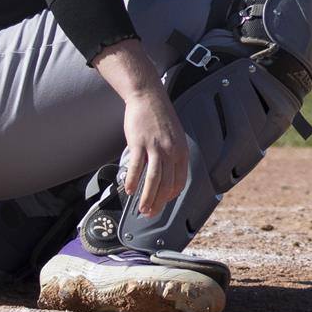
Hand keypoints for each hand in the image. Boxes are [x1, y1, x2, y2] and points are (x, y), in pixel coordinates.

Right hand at [119, 89, 188, 217]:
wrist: (149, 98)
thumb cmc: (160, 118)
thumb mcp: (175, 137)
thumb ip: (173, 154)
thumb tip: (167, 173)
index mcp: (181, 151)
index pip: (180, 180)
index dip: (171, 195)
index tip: (163, 203)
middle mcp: (171, 151)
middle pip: (166, 184)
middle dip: (158, 202)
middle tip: (150, 213)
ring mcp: (155, 148)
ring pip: (153, 180)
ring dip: (147, 198)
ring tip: (142, 209)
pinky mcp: (139, 144)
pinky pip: (136, 167)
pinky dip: (133, 181)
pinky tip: (129, 190)